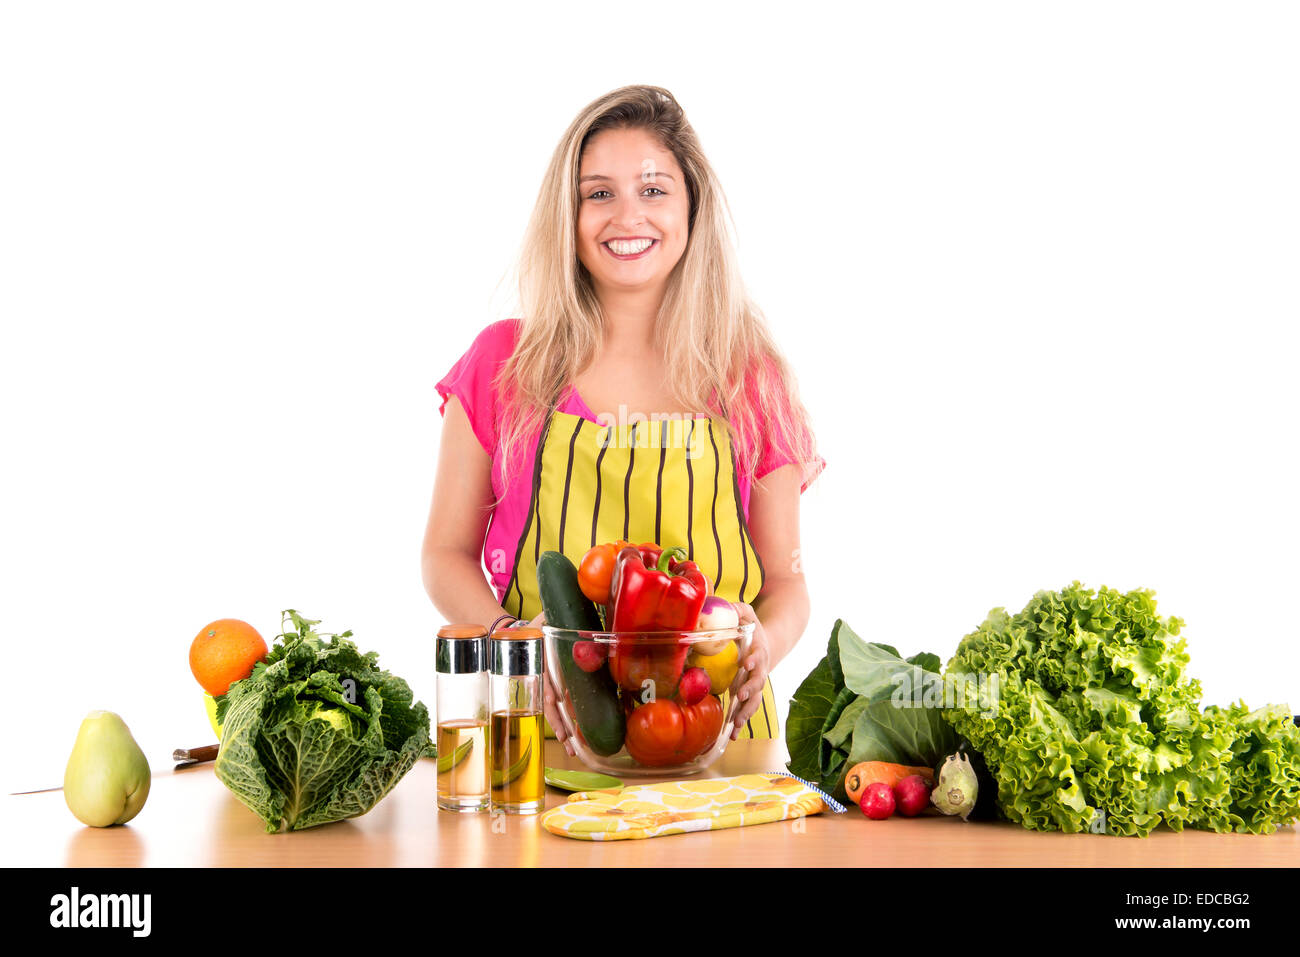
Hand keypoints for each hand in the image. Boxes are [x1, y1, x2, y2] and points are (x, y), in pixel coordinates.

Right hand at [527, 611, 576, 756]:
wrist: (511, 636)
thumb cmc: (531, 627)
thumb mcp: (541, 620)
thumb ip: (550, 619)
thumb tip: (569, 619)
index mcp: (540, 660)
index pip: (546, 679)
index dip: (551, 691)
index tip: (558, 703)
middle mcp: (540, 676)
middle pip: (548, 702)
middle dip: (558, 722)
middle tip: (568, 740)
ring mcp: (541, 685)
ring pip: (550, 710)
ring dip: (560, 729)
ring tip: (569, 748)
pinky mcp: (545, 689)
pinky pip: (551, 709)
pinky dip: (559, 724)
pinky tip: (568, 739)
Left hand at [730, 602, 769, 739]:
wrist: (768, 643)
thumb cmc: (752, 627)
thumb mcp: (747, 613)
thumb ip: (737, 609)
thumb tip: (722, 604)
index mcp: (759, 650)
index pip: (757, 655)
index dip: (753, 659)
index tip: (745, 662)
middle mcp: (760, 669)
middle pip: (758, 681)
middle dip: (750, 689)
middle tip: (740, 695)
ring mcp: (756, 683)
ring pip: (754, 700)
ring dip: (746, 712)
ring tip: (736, 725)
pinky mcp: (750, 694)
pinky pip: (747, 708)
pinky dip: (741, 720)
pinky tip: (732, 734)